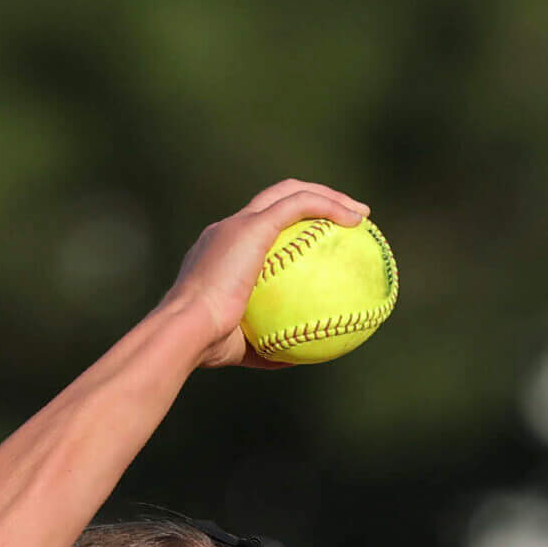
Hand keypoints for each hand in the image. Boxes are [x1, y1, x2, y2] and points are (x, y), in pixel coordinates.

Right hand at [161, 179, 369, 369]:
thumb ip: (270, 343)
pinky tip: (357, 221)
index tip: (318, 241)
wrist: (187, 329)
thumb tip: (299, 354)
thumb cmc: (210, 345)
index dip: (290, 227)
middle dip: (314, 199)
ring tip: (361, 214)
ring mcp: (239, 223)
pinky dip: (330, 207)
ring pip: (289, 192)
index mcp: (222, 252)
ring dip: (329, 196)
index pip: (259, 227)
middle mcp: (228, 229)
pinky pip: (300, 205)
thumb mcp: (244, 347)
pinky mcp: (252, 226)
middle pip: (275, 198)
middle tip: (348, 217)